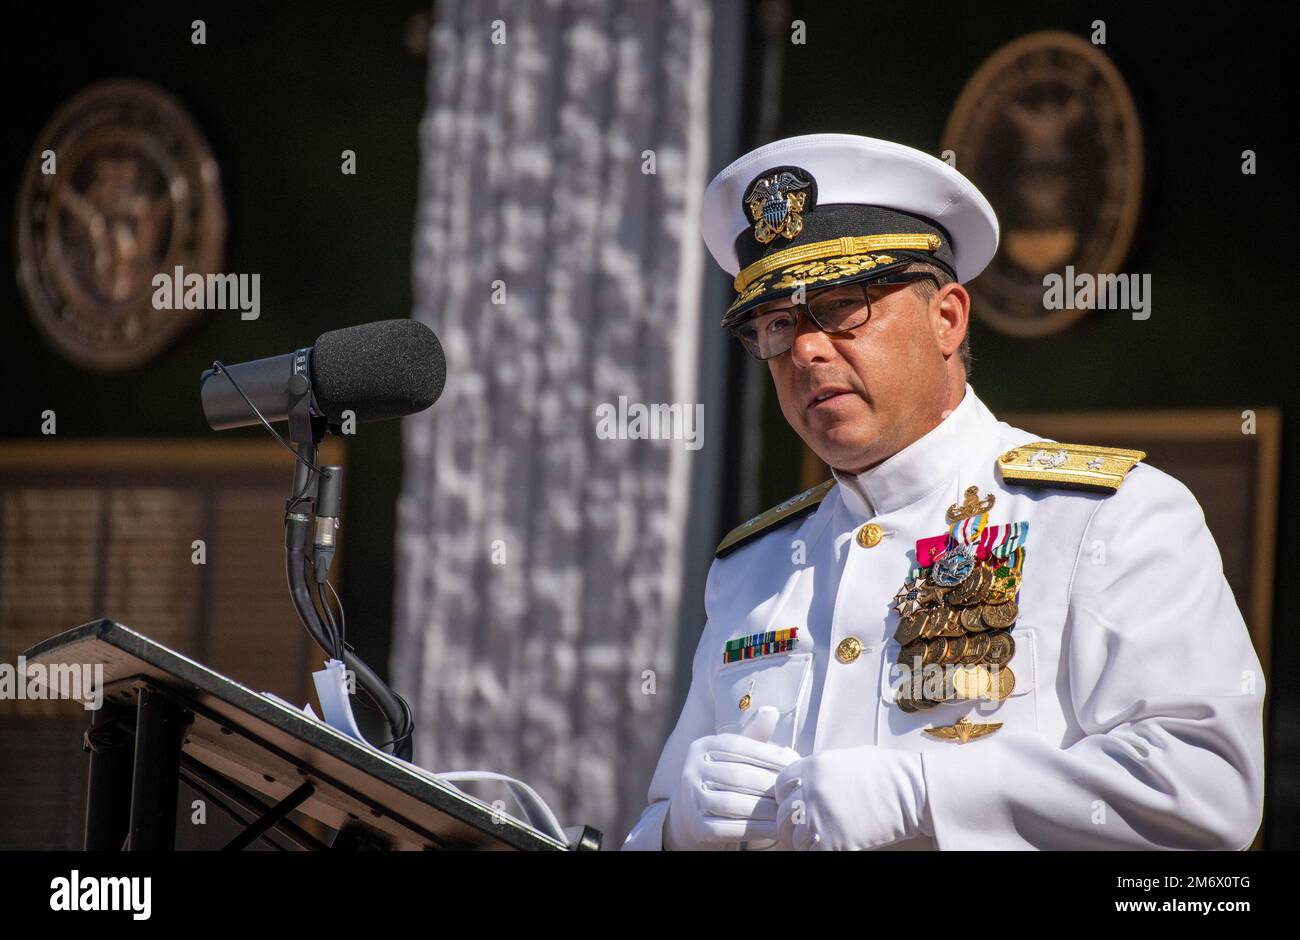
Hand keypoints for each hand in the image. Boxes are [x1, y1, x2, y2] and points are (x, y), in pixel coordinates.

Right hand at [665, 706, 800, 849]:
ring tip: (788, 810)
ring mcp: (692, 799)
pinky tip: (776, 829)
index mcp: (703, 746)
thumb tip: (771, 710)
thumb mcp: (734, 752)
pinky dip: (756, 829)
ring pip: (735, 803)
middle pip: (738, 775)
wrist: (692, 813)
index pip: (739, 746)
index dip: (768, 754)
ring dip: (766, 808)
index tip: (793, 763)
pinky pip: (731, 828)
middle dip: (770, 783)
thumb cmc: (723, 776)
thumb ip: (754, 734)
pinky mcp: (697, 827)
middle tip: (795, 789)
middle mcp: (692, 769)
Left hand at [775, 746, 931, 850]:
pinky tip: (833, 847)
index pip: (780, 785)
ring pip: (794, 839)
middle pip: (783, 815)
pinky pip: (812, 853)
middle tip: (801, 831)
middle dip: (790, 825)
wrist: (913, 790)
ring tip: (818, 841)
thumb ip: (821, 770)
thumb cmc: (886, 772)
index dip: (786, 797)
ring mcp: (821, 817)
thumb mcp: (847, 759)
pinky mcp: (834, 841)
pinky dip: (819, 852)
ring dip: (804, 843)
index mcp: (813, 767)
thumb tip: (805, 782)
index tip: (795, 805)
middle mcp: (811, 790)